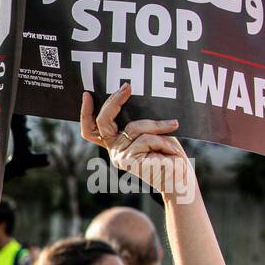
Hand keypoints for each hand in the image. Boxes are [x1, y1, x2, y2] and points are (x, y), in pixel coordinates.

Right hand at [80, 86, 195, 200]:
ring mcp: (118, 156)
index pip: (91, 129)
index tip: (87, 94)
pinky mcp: (127, 161)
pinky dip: (162, 140)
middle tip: (127, 87)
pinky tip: (171, 149)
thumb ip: (140, 121)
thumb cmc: (169, 152)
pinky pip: (144, 139)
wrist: (179, 177)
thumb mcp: (153, 131)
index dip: (85, 113)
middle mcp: (113, 149)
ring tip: (173, 127)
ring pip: (134, 127)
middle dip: (113, 101)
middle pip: (102, 121)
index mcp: (116, 142)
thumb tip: (134, 100)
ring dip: (157, 125)